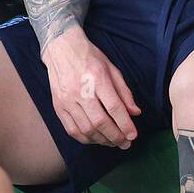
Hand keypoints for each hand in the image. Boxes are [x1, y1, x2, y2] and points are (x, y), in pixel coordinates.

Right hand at [42, 27, 140, 147]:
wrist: (62, 49)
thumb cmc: (90, 58)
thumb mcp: (112, 69)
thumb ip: (124, 92)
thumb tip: (135, 113)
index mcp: (98, 78)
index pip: (114, 107)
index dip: (125, 124)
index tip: (133, 135)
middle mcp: (81, 91)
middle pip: (99, 122)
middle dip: (115, 137)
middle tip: (125, 143)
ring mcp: (67, 100)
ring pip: (85, 129)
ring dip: (102, 140)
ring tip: (113, 142)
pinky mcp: (58, 107)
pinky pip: (71, 129)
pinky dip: (85, 138)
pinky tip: (96, 139)